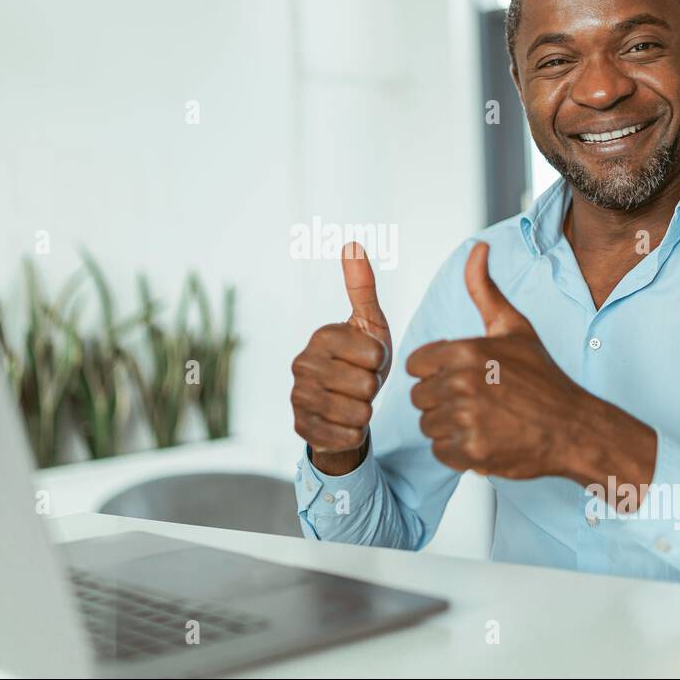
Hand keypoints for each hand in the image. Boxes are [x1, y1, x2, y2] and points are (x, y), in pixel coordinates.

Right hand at [290, 242, 392, 473]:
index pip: (375, 354)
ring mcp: (298, 398)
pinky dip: (355, 433)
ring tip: (353, 402)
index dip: (380, 361)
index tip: (367, 360)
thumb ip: (363, 288)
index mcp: (321, 336)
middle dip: (373, 389)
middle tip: (360, 384)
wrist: (345, 408)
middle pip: (367, 385)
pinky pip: (348, 436)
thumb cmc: (361, 362)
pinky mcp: (302, 429)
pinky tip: (345, 423)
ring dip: (365, 412)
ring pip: (359, 413)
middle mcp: (301, 364)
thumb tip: (352, 243)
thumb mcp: (370, 325)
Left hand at [407, 242, 655, 489]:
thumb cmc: (542, 377)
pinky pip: (441, 452)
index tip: (463, 377)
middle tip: (478, 402)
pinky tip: (485, 440)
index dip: (436, 372)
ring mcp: (466, 419)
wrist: (574, 428)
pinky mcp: (471, 451)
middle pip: (420, 396)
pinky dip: (459, 451)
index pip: (416, 365)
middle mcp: (461, 383)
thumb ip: (484, 289)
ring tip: (483, 420)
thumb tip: (477, 247)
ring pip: (429, 425)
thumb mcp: (513, 327)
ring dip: (450, 427)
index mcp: (464, 351)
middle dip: (442, 401)